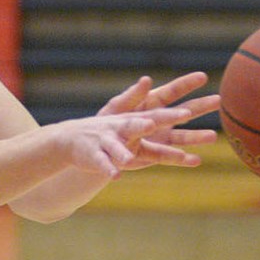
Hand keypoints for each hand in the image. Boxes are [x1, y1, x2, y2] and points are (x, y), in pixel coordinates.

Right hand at [58, 109, 186, 176]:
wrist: (72, 139)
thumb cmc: (109, 131)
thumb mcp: (128, 121)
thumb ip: (149, 114)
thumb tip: (151, 83)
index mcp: (133, 122)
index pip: (155, 117)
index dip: (170, 116)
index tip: (187, 114)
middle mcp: (119, 129)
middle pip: (133, 126)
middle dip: (143, 126)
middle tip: (152, 125)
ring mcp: (105, 142)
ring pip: (114, 147)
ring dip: (121, 152)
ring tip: (128, 159)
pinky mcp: (93, 156)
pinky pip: (101, 163)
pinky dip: (108, 169)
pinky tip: (116, 176)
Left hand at [96, 72, 220, 169]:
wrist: (100, 145)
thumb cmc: (107, 121)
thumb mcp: (117, 107)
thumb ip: (132, 96)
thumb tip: (146, 80)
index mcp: (151, 103)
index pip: (172, 92)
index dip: (186, 84)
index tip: (202, 76)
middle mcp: (161, 119)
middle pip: (185, 111)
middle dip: (202, 106)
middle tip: (219, 100)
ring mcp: (160, 137)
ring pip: (183, 136)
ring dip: (197, 137)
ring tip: (212, 136)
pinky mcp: (155, 155)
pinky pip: (171, 157)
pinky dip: (183, 160)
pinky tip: (196, 161)